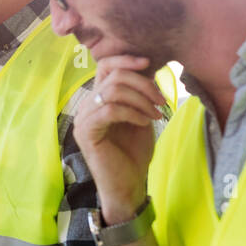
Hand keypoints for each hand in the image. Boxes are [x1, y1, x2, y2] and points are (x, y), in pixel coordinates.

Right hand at [74, 55, 166, 222]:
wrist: (128, 186)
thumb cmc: (134, 154)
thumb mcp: (141, 116)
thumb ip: (139, 93)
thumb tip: (147, 66)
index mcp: (97, 99)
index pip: (105, 65)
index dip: (126, 59)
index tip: (149, 63)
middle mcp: (86, 106)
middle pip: (113, 75)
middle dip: (143, 84)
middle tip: (161, 100)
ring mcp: (83, 119)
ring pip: (113, 90)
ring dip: (141, 99)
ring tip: (156, 114)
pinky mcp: (86, 133)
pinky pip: (110, 109)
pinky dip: (133, 112)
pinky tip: (146, 122)